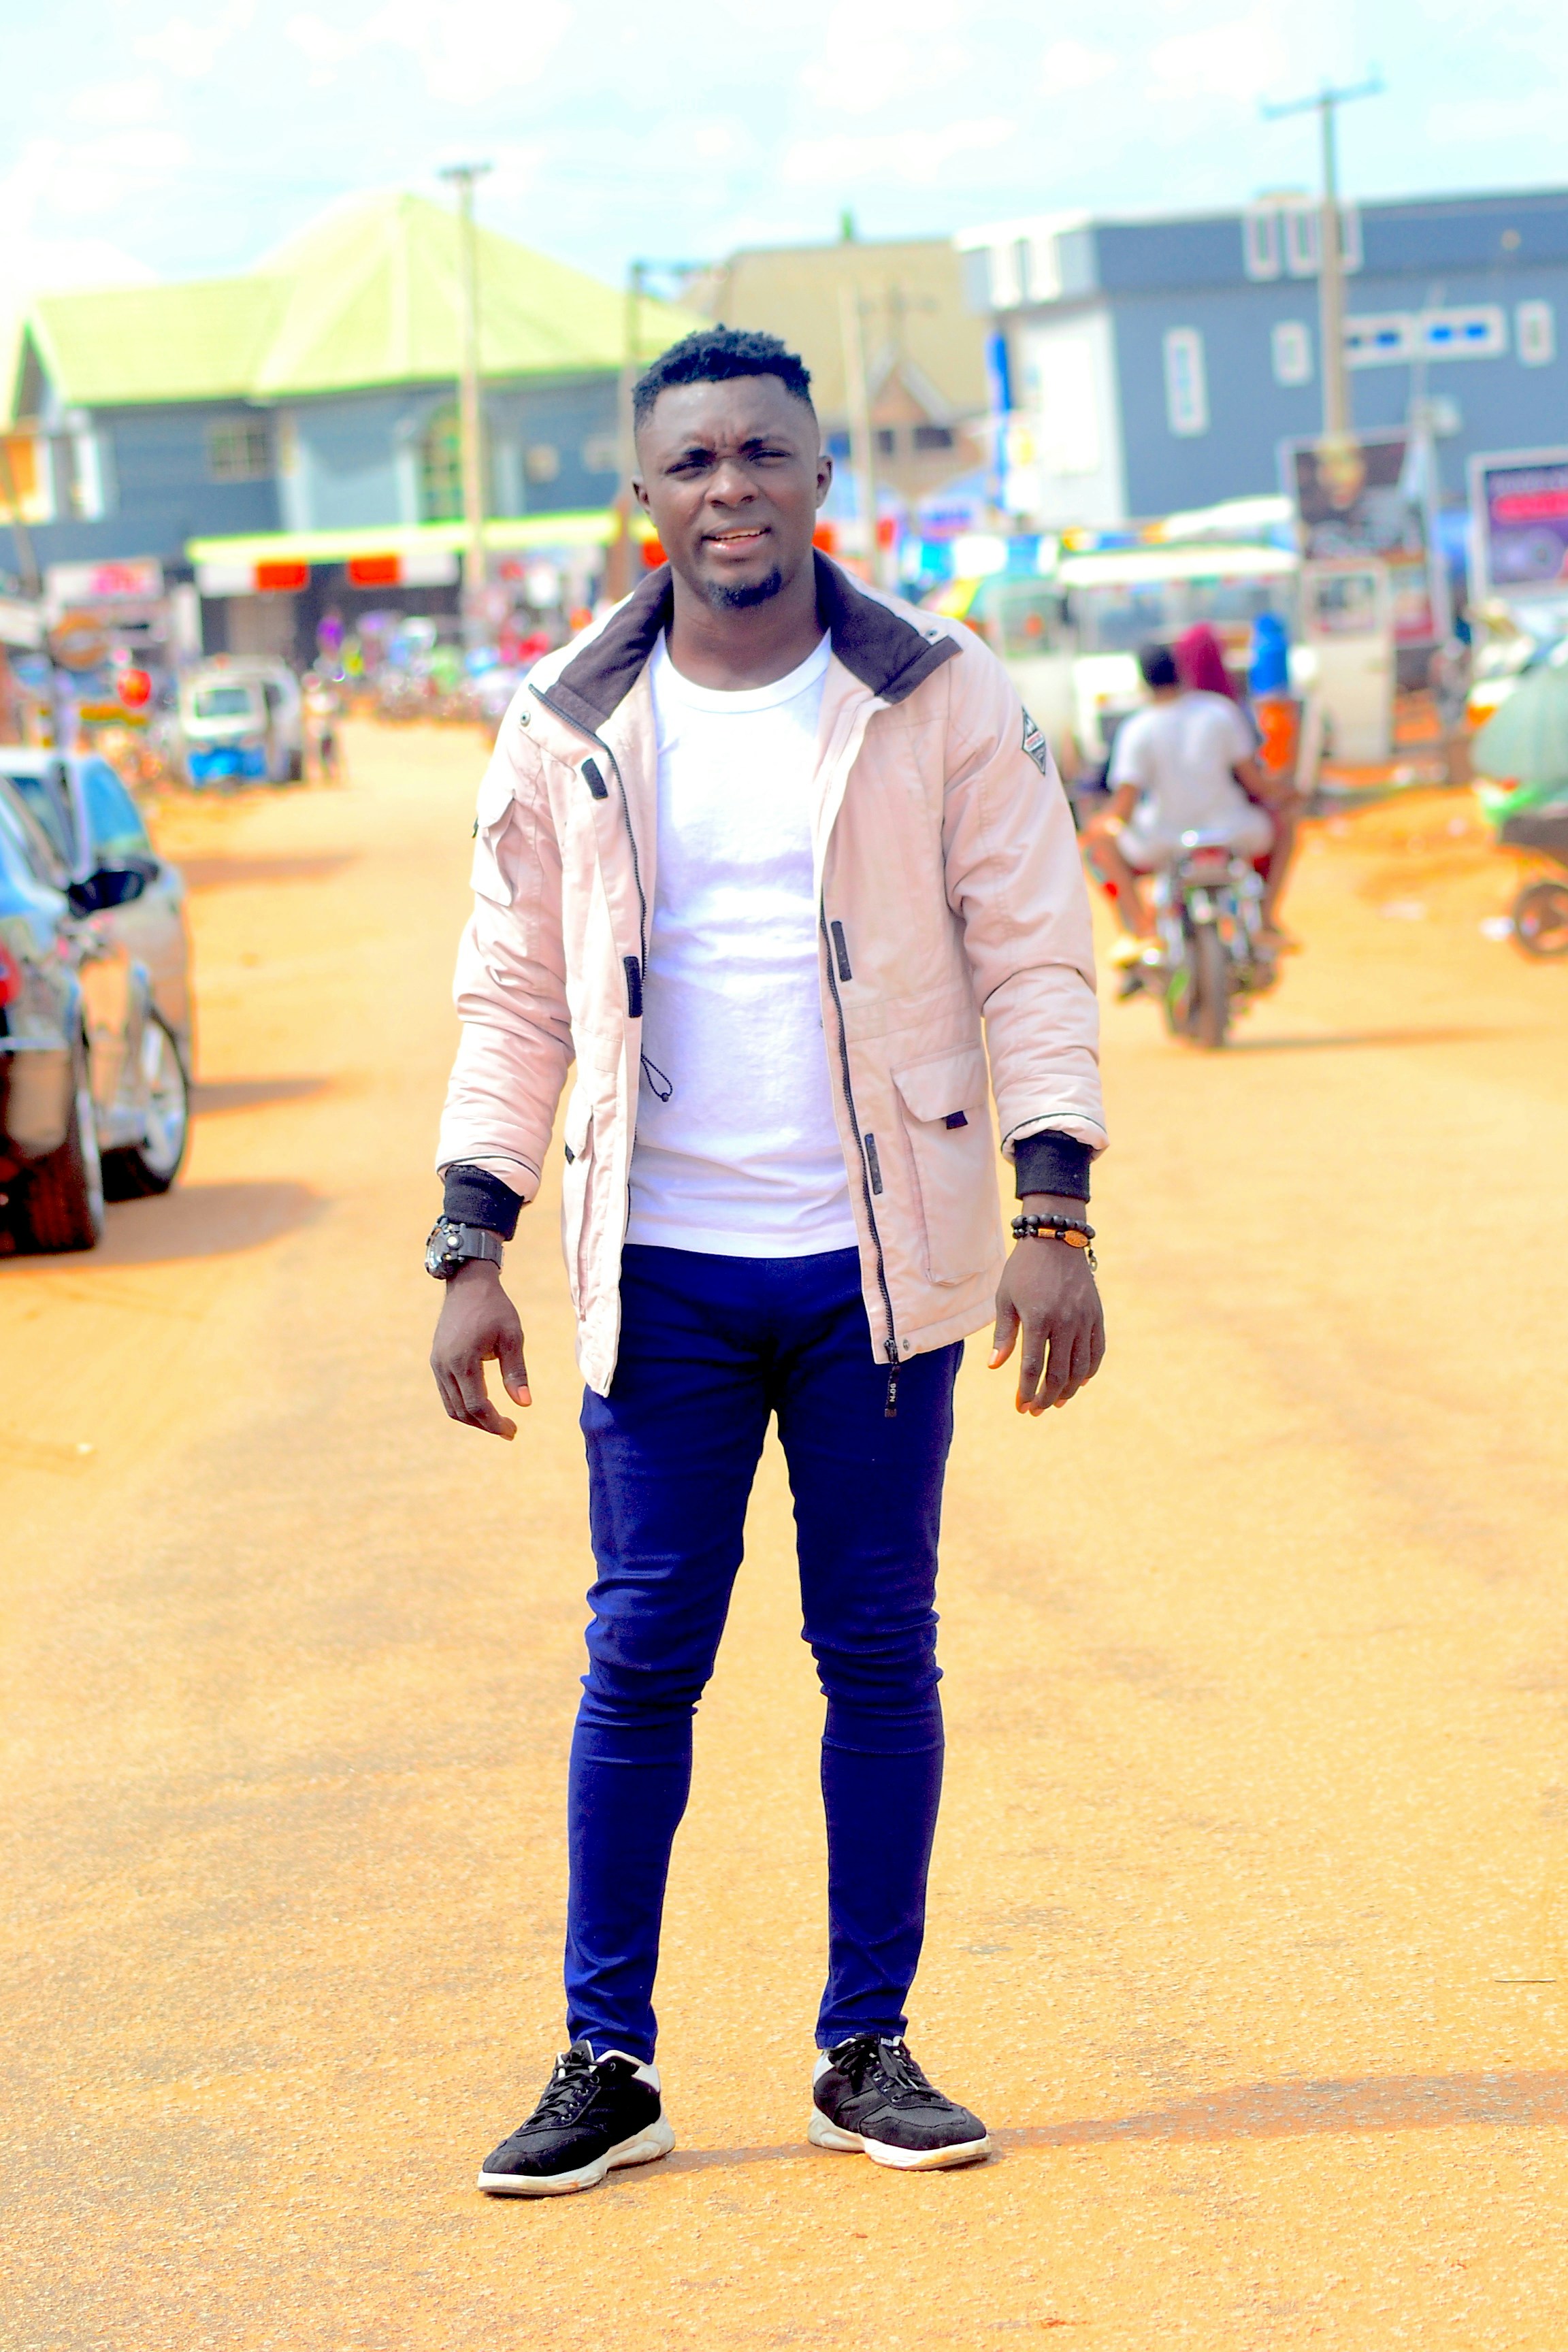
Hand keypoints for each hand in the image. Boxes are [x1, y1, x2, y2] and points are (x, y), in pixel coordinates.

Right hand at [430, 1259, 530, 1437]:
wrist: (468, 1284)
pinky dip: (463, 1405)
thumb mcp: (512, 1337)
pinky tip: (483, 1405)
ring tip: (497, 1421)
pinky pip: (447, 1393)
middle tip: (509, 1430)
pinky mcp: (436, 1360)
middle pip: (462, 1411)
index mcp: (463, 1361)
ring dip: (473, 1418)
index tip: (513, 1431)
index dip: (494, 1423)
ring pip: (451, 1406)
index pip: (477, 1405)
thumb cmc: (495, 1308)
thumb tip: (525, 1404)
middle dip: (485, 1425)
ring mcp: (437, 1364)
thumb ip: (516, 1372)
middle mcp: (445, 1366)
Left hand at [989, 1196, 1105, 1414]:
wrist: (1056, 1240)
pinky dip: (1089, 1370)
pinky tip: (1079, 1382)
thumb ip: (1003, 1334)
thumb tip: (994, 1366)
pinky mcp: (1097, 1315)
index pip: (1032, 1367)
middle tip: (1036, 1410)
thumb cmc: (1024, 1269)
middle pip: (1059, 1373)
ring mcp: (1084, 1319)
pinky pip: (1097, 1350)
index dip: (1026, 1391)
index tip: (1020, 1407)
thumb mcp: (1006, 1298)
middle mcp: (1065, 1321)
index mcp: (1038, 1318)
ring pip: (1081, 1367)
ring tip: (1057, 1402)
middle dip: (1046, 1398)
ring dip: (1068, 1390)